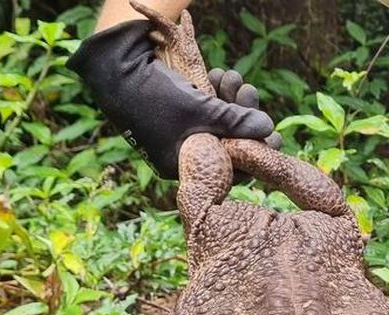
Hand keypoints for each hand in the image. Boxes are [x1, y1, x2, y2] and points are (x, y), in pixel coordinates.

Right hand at [66, 20, 276, 177]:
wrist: (113, 69)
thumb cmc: (155, 97)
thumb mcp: (200, 111)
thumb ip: (236, 121)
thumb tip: (269, 129)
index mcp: (183, 167)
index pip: (230, 170)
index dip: (254, 151)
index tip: (274, 135)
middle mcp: (182, 155)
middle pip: (227, 144)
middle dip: (242, 117)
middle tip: (250, 91)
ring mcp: (180, 135)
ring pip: (218, 124)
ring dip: (231, 100)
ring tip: (233, 77)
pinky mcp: (178, 115)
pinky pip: (206, 112)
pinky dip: (216, 95)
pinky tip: (220, 75)